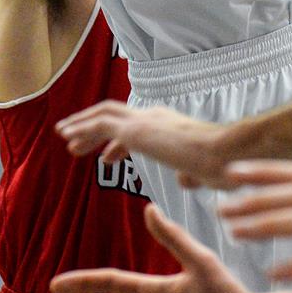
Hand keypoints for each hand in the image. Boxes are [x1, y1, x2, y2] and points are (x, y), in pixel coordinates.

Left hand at [56, 102, 233, 187]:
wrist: (228, 155)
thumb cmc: (224, 167)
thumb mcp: (203, 172)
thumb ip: (191, 174)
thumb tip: (184, 179)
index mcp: (172, 125)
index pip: (138, 126)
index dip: (118, 141)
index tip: (106, 156)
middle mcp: (157, 116)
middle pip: (117, 113)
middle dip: (93, 126)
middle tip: (73, 140)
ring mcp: (146, 120)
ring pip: (104, 114)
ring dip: (82, 124)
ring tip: (63, 136)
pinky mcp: (137, 129)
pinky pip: (101, 124)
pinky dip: (82, 129)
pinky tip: (70, 140)